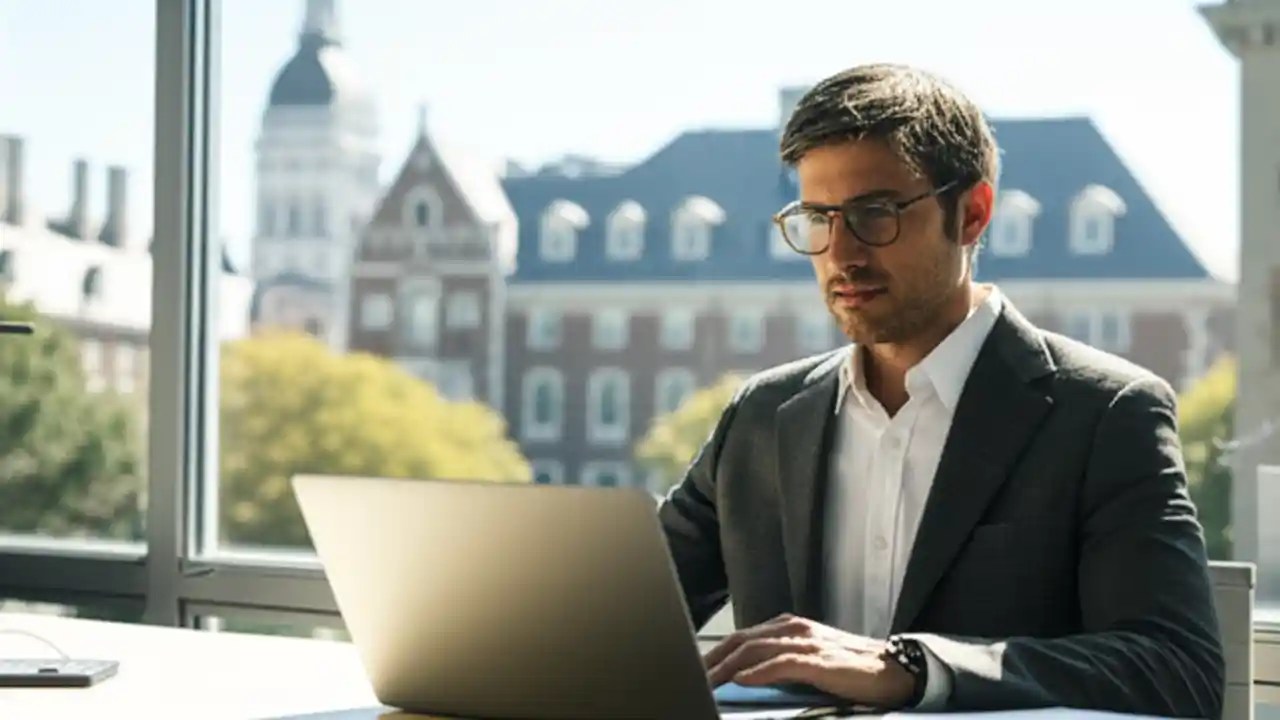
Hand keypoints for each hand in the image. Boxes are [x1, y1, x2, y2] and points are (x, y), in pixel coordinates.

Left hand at [703, 613, 914, 707]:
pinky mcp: (819, 660)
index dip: (715, 652)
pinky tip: (742, 679)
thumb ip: (779, 660)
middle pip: (741, 640)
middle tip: (691, 674)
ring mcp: (807, 642)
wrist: (892, 668)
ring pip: (755, 649)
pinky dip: (758, 671)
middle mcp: (794, 628)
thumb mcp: (809, 658)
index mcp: (789, 626)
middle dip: (712, 659)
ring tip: (707, 681)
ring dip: (727, 667)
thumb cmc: (850, 666)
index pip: (741, 636)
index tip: (696, 668)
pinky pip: (782, 664)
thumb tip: (744, 674)